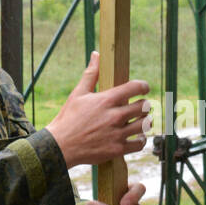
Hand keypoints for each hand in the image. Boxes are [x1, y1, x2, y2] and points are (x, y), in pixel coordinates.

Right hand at [46, 52, 150, 167]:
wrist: (60, 146)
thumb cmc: (68, 118)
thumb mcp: (78, 93)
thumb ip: (91, 74)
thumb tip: (96, 55)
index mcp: (106, 100)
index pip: (136, 87)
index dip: (143, 86)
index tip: (144, 88)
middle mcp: (115, 116)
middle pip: (143, 106)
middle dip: (144, 105)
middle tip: (140, 106)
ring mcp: (117, 133)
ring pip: (145, 124)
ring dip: (144, 122)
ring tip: (140, 121)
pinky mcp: (117, 149)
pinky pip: (139, 143)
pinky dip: (141, 139)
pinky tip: (136, 136)